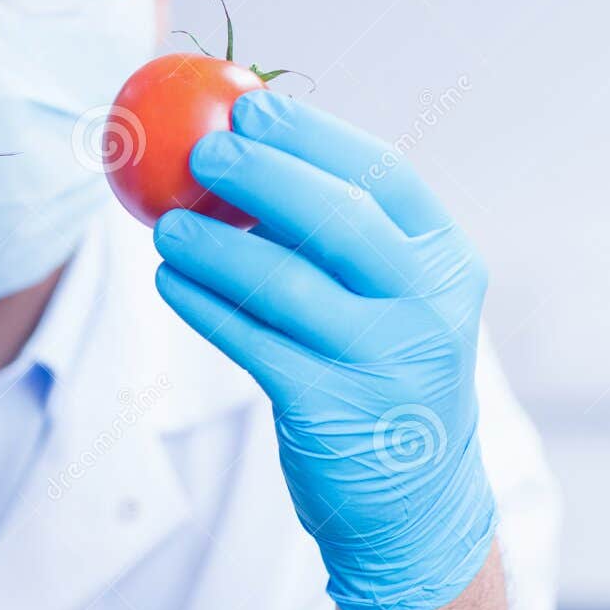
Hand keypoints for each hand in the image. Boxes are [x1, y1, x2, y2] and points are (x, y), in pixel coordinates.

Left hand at [153, 91, 494, 609]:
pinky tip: (169, 280)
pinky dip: (204, 307)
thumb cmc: (384, 372)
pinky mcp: (330, 410)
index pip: (385, 177)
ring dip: (215, 246)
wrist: (414, 502)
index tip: (251, 106)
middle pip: (338, 221)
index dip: (313, 137)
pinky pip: (252, 343)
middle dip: (262, 176)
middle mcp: (427, 308)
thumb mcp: (394, 300)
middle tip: (198, 151)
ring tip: (162, 224)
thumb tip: (245, 146)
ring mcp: (383, 361)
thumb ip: (340, 236)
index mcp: (447, 262)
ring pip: (284, 284)